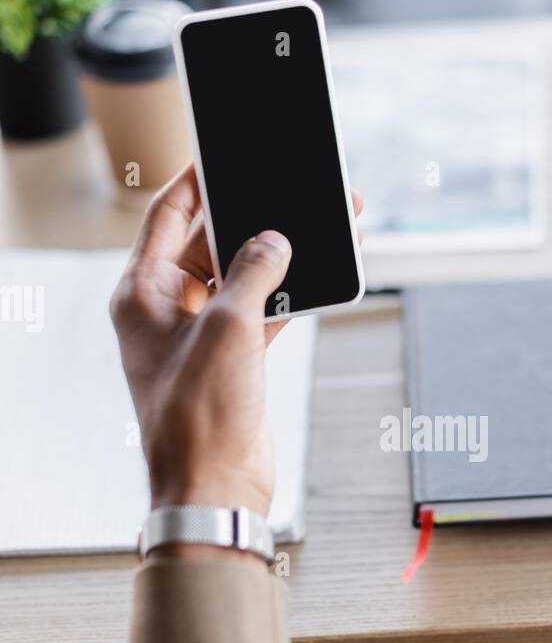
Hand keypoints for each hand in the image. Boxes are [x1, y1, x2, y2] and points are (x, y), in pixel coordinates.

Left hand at [111, 164, 362, 519]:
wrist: (216, 488)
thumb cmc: (200, 415)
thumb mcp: (229, 328)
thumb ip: (253, 273)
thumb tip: (275, 240)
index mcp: (142, 294)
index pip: (168, 216)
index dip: (198, 180)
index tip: (227, 154)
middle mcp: (166, 310)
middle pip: (210, 242)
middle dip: (252, 219)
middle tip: (289, 191)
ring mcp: (200, 335)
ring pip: (241, 277)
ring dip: (278, 258)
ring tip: (319, 228)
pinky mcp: (232, 361)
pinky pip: (261, 312)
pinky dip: (287, 296)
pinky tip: (318, 277)